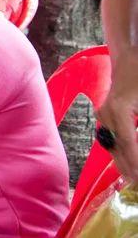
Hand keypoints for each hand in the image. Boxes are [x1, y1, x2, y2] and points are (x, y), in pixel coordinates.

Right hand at [97, 49, 137, 180]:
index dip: (134, 161)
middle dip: (128, 166)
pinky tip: (127, 161)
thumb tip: (137, 140)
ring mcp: (103, 114)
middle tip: (136, 183)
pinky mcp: (105, 114)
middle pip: (116, 147)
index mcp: (118, 110)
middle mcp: (106, 114)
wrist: (129, 55)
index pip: (127, 143)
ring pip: (111, 144)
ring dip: (123, 161)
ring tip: (132, 177)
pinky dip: (120, 149)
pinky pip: (111, 137)